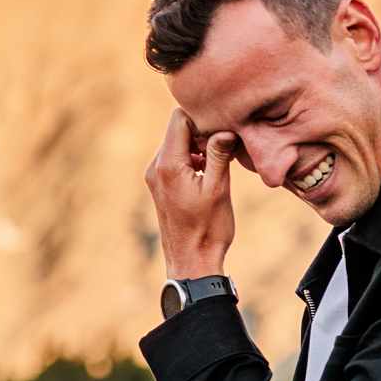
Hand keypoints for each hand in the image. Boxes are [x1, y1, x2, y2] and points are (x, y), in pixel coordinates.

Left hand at [144, 107, 236, 280]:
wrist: (192, 263)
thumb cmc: (208, 229)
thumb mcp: (218, 189)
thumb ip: (219, 155)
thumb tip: (224, 128)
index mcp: (167, 165)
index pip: (179, 119)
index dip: (203, 118)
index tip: (223, 130)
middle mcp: (155, 168)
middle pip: (178, 130)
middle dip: (202, 132)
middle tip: (225, 146)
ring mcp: (156, 177)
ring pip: (178, 144)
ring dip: (200, 146)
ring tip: (220, 161)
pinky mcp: (161, 186)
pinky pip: (176, 160)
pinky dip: (193, 159)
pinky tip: (210, 172)